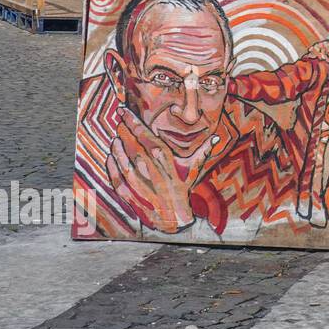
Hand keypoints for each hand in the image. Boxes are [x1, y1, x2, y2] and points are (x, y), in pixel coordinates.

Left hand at [105, 107, 211, 233]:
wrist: (174, 216)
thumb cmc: (184, 188)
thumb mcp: (194, 168)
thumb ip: (203, 151)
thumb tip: (217, 137)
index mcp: (163, 156)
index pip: (143, 133)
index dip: (131, 120)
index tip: (122, 111)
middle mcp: (148, 165)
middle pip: (130, 142)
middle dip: (123, 130)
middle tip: (119, 121)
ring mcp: (136, 179)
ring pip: (121, 157)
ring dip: (116, 146)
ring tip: (116, 138)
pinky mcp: (127, 192)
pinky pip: (115, 175)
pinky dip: (111, 165)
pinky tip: (111, 157)